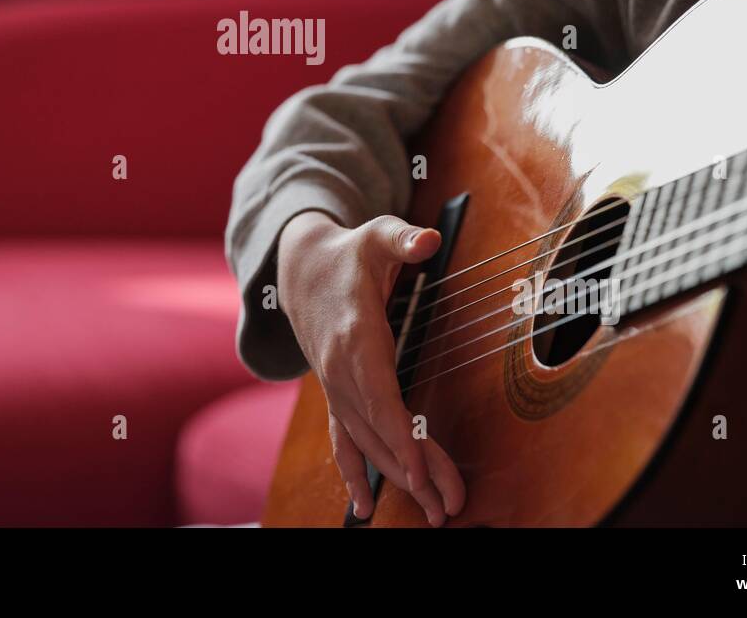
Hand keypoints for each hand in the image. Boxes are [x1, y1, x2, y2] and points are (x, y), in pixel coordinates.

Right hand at [277, 210, 466, 525]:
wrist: (299, 268)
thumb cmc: (348, 254)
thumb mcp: (376, 235)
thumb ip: (403, 239)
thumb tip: (429, 241)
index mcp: (355, 336)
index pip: (379, 396)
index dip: (399, 436)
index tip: (420, 472)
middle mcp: (339, 370)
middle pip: (379, 430)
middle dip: (414, 472)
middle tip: (447, 507)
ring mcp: (334, 386)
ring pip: (365, 442)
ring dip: (398, 479)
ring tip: (435, 511)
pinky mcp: (334, 394)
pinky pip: (342, 440)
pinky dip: (353, 473)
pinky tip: (363, 507)